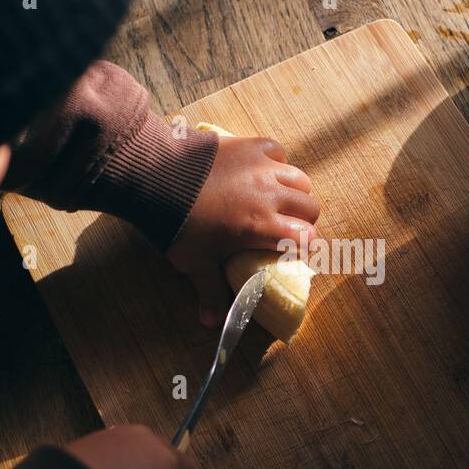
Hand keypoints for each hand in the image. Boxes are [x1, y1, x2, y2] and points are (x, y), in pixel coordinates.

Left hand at [167, 135, 319, 325]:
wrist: (157, 177)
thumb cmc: (178, 223)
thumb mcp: (195, 263)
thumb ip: (210, 292)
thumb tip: (211, 323)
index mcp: (263, 226)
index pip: (307, 237)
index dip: (306, 246)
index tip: (297, 251)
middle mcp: (271, 195)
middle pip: (311, 206)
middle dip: (305, 220)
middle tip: (289, 227)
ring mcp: (263, 167)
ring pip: (300, 178)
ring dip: (296, 191)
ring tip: (281, 199)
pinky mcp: (250, 145)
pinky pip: (278, 152)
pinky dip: (278, 162)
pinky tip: (265, 171)